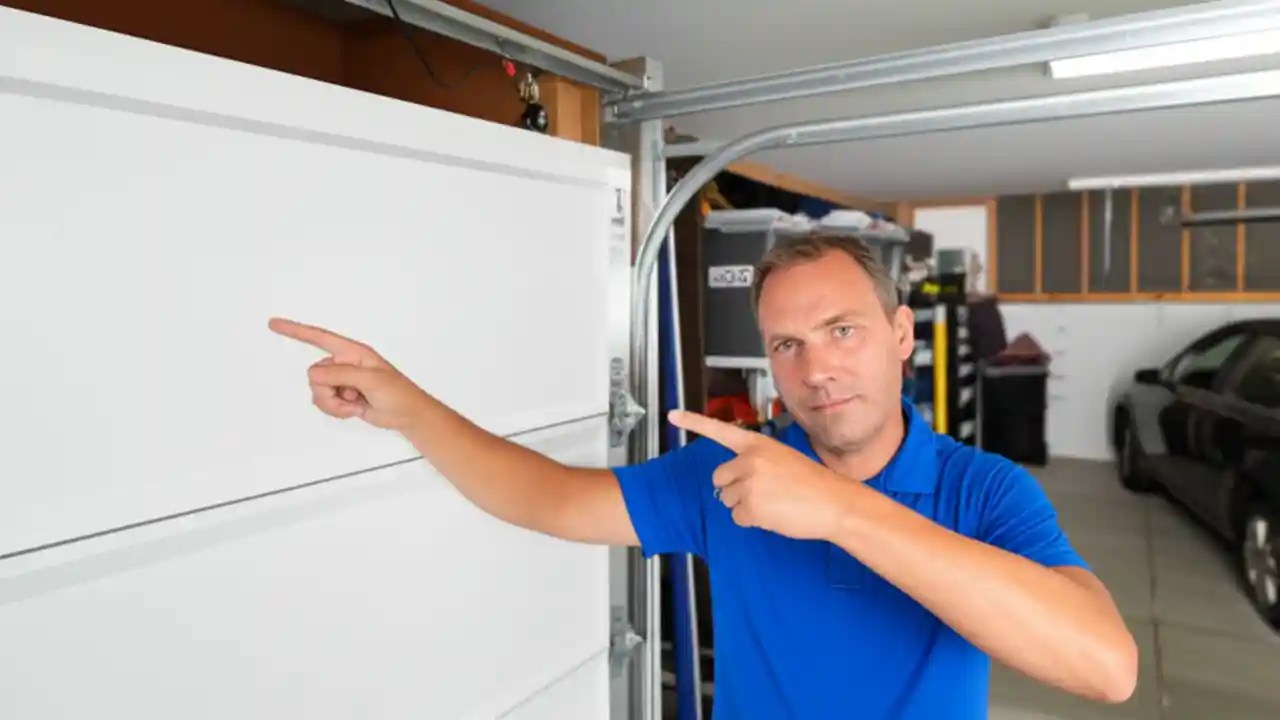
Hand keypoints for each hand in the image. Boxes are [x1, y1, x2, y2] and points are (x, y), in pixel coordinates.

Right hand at [268, 318, 432, 432]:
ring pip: (317, 391)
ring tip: (356, 404)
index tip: (274, 324)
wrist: (407, 415)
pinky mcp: (342, 398)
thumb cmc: (398, 393)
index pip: (319, 337)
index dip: (295, 330)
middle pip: (315, 374)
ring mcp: (342, 382)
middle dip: (329, 391)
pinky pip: (324, 403)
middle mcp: (344, 364)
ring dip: (333, 403)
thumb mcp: (371, 380)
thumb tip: (314, 374)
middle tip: (354, 395)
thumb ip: (341, 375)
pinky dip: (336, 411)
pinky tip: (355, 410)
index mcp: (352, 352)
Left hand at [668, 410, 850, 540]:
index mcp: (757, 445)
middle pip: (720, 478)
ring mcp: (748, 484)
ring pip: (728, 500)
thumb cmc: (812, 484)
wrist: (834, 503)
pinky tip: (774, 515)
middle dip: (734, 488)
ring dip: (746, 506)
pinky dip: (753, 520)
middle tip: (763, 493)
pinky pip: (738, 518)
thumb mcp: (782, 459)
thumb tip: (735, 478)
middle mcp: (749, 460)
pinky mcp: (750, 507)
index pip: (719, 430)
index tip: (672, 415)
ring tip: (775, 503)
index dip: (693, 422)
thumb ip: (756, 462)